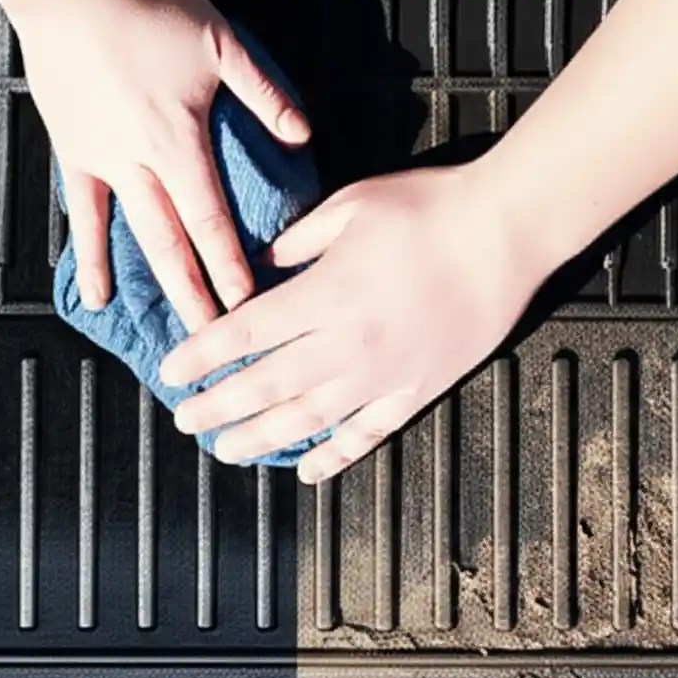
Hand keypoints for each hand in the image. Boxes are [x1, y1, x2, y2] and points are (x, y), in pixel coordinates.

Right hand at [0, 0, 310, 330]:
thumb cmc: (147, 8)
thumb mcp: (220, 45)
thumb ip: (264, 95)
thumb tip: (304, 134)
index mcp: (180, 141)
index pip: (213, 221)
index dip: (231, 268)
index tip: (248, 308)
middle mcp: (142, 163)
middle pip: (176, 245)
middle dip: (199, 298)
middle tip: (217, 342)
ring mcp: (104, 164)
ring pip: (136, 239)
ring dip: (158, 288)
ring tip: (173, 333)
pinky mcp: (74, 156)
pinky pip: (82, 216)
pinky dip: (90, 257)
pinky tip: (94, 296)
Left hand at [159, 164, 568, 482]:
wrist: (506, 232)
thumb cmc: (429, 208)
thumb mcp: (350, 207)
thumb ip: (296, 242)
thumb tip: (256, 267)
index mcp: (325, 294)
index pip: (245, 333)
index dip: (202, 356)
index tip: (171, 372)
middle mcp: (347, 344)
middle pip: (266, 386)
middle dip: (218, 407)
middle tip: (185, 420)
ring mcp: (384, 374)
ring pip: (309, 420)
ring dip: (261, 439)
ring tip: (228, 450)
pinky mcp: (418, 389)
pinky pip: (368, 434)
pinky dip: (335, 457)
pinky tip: (308, 471)